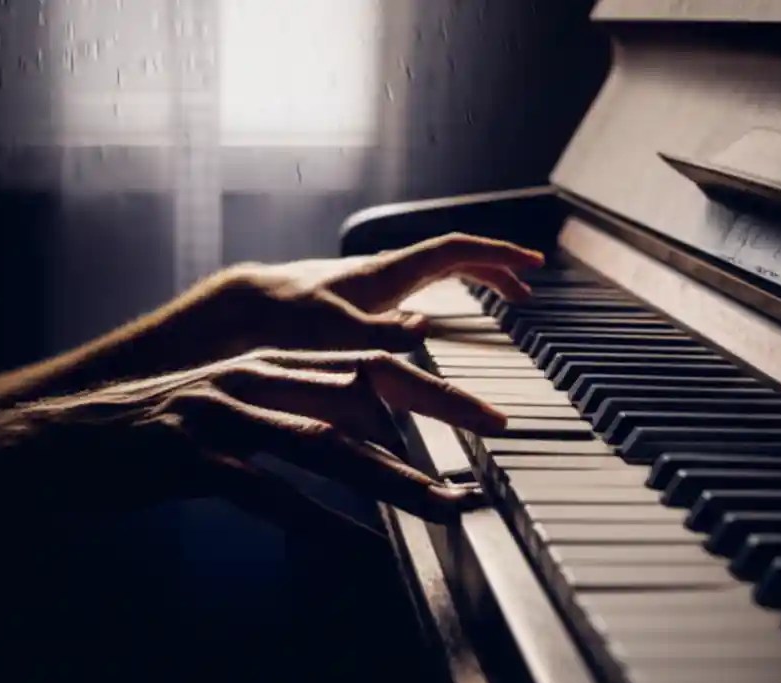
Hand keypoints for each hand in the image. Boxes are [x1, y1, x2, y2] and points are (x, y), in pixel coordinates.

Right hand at [30, 348, 503, 522]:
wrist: (54, 439)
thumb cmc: (150, 432)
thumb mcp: (227, 407)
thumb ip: (288, 409)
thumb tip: (354, 427)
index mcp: (266, 362)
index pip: (366, 364)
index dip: (431, 386)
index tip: (484, 415)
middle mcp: (250, 377)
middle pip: (362, 391)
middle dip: (433, 417)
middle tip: (488, 448)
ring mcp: (218, 415)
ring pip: (322, 441)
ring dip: (391, 478)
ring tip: (441, 506)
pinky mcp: (187, 459)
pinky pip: (262, 491)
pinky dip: (314, 522)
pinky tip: (353, 546)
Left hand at [160, 233, 542, 361]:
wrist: (248, 308)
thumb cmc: (285, 319)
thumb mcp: (333, 331)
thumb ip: (378, 332)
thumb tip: (423, 329)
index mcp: (390, 272)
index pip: (457, 250)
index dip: (498, 255)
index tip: (532, 264)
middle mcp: (389, 270)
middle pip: (456, 257)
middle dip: (497, 267)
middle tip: (529, 286)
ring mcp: (378, 282)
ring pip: (440, 271)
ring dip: (476, 281)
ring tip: (504, 302)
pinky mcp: (365, 298)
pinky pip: (421, 286)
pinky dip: (447, 295)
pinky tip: (443, 321)